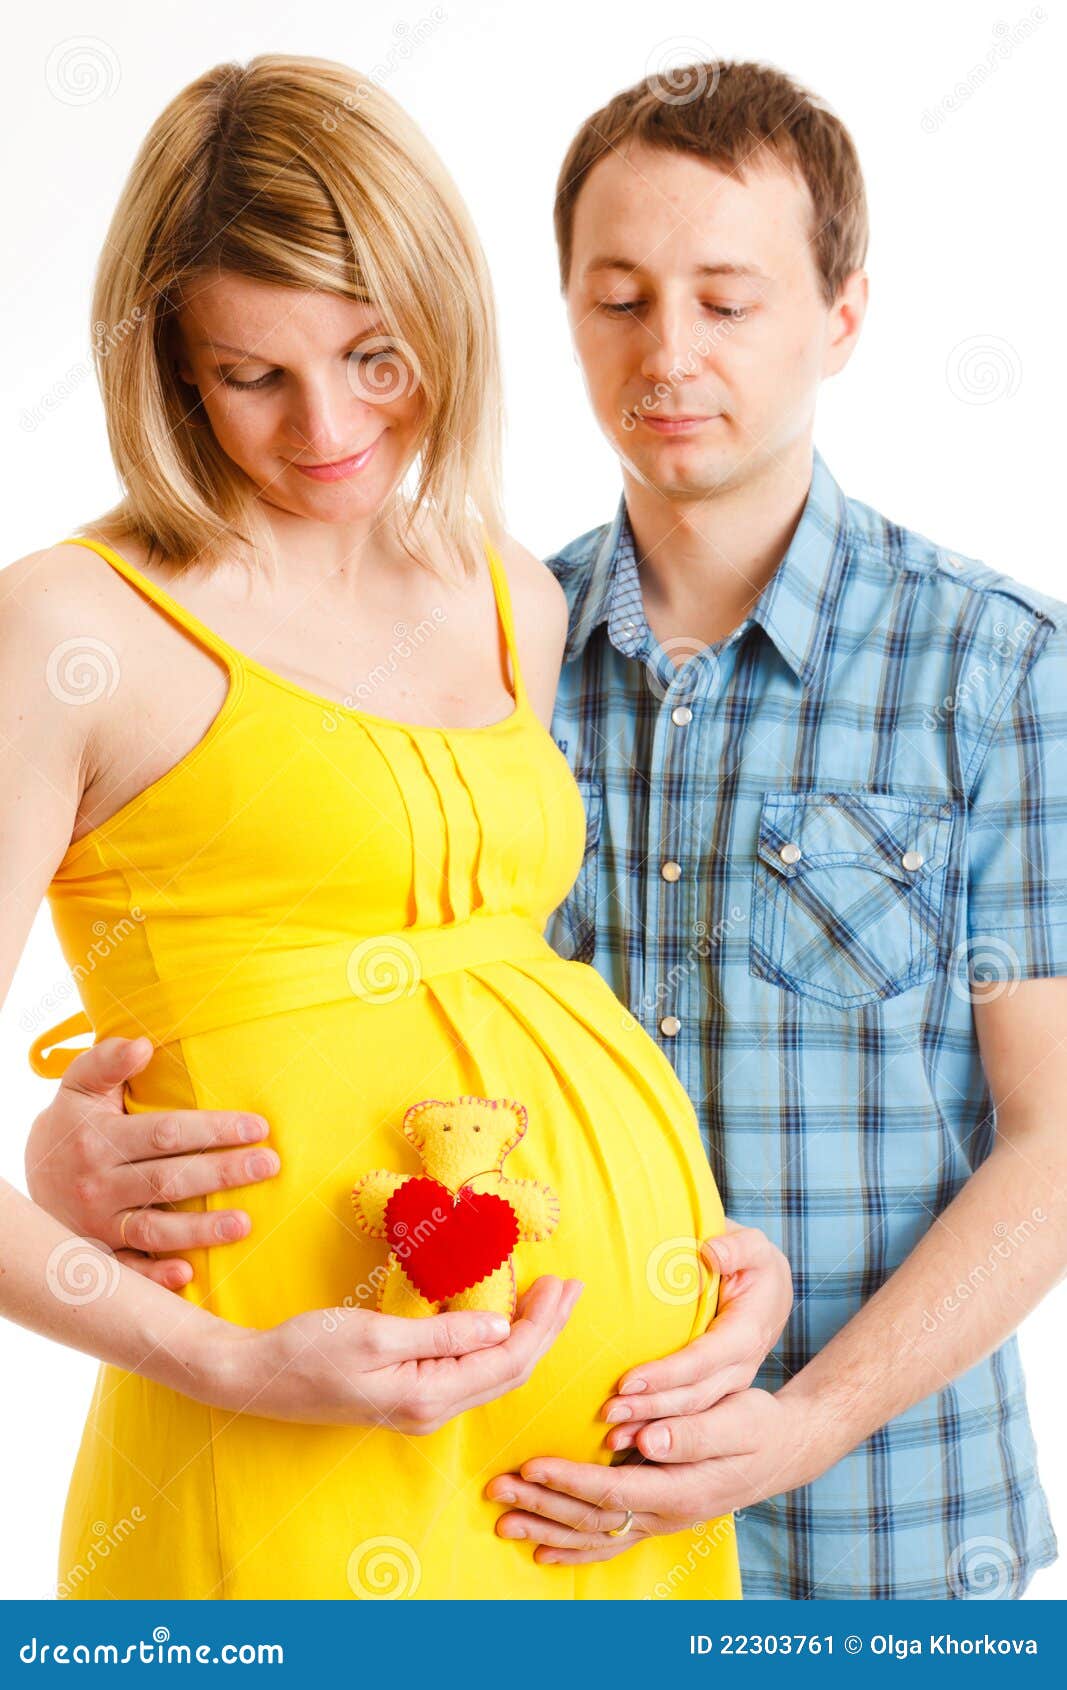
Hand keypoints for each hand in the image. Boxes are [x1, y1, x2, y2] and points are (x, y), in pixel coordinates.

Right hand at [25, 1035, 277, 1289]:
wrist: (25, 1189)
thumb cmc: (70, 1128)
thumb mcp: (78, 1088)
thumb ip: (108, 1062)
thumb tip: (142, 1044)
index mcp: (100, 1140)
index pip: (167, 1134)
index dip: (214, 1129)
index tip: (258, 1126)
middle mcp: (97, 1185)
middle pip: (170, 1181)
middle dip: (224, 1173)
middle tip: (270, 1166)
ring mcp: (95, 1226)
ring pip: (154, 1231)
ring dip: (201, 1230)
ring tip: (246, 1224)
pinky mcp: (96, 1257)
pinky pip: (128, 1271)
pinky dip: (154, 1275)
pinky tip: (188, 1274)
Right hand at [215, 1275, 584, 1429]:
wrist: (256, 1379)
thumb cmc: (308, 1350)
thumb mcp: (376, 1334)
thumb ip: (442, 1334)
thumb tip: (501, 1328)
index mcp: (428, 1397)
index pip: (507, 1361)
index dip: (541, 1323)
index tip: (561, 1284)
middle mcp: (432, 1411)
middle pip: (509, 1371)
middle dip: (545, 1329)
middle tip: (570, 1287)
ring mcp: (420, 1408)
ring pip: (493, 1374)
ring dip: (526, 1336)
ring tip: (548, 1300)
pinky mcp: (408, 1397)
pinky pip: (469, 1372)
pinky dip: (496, 1343)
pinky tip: (502, 1318)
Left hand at [486, 1220, 796, 1561]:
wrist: (783, 1449)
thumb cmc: (758, 1424)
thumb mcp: (737, 1419)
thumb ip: (693, 1432)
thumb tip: (648, 1441)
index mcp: (683, 1490)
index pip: (613, 1491)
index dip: (570, 1480)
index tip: (533, 1463)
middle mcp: (668, 1516)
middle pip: (594, 1519)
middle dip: (542, 1504)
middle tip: (498, 1488)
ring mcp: (661, 1523)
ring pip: (595, 1536)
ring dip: (546, 1528)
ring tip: (503, 1519)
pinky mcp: (656, 1518)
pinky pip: (608, 1542)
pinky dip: (572, 1548)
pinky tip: (541, 1547)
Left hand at [600, 1220, 792, 1457]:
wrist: (773, 1293)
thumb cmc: (756, 1265)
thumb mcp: (755, 1248)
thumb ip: (737, 1248)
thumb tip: (712, 1252)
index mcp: (746, 1335)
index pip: (702, 1360)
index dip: (666, 1373)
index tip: (627, 1381)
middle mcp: (739, 1368)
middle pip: (692, 1396)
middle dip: (650, 1408)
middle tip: (608, 1412)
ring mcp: (728, 1385)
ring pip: (689, 1415)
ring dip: (649, 1425)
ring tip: (610, 1436)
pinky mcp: (714, 1392)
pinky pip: (686, 1416)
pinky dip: (655, 1428)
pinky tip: (624, 1441)